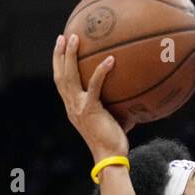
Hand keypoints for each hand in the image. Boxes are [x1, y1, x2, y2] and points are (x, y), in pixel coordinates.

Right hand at [52, 34, 134, 163]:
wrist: (110, 157)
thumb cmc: (114, 141)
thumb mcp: (113, 118)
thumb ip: (118, 104)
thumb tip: (136, 91)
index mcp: (73, 108)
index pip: (61, 83)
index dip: (59, 65)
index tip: (61, 48)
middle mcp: (71, 106)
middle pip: (60, 75)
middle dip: (59, 54)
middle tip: (63, 36)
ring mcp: (78, 107)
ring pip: (69, 76)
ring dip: (70, 56)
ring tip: (75, 38)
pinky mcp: (90, 109)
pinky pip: (94, 86)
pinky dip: (101, 72)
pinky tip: (110, 59)